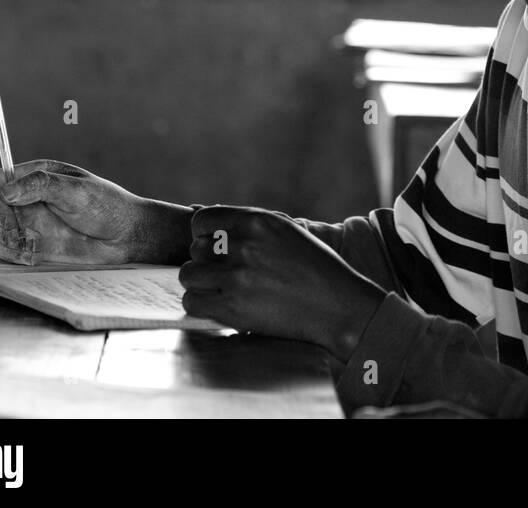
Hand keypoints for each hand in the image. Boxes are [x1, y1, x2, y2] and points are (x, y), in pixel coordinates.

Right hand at [0, 159, 189, 265]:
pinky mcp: (26, 247)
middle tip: (23, 236)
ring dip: (2, 244)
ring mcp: (23, 224)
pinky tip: (30, 257)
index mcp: (32, 177)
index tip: (6, 217)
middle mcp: (22, 200)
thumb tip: (7, 192)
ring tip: (31, 247)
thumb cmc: (106, 207)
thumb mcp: (78, 191)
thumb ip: (42, 185)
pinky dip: (6, 257)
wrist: (123, 237)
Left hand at [179, 206, 383, 360]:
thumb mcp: (287, 232)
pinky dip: (200, 305)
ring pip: (189, 274)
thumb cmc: (316, 268)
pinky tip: (218, 306)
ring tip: (220, 290)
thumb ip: (252, 228)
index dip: (203, 236)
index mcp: (257, 221)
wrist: (338, 305)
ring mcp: (236, 276)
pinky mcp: (233, 306)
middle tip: (224, 275)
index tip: (213, 249)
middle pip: (195, 249)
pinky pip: (193, 301)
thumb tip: (213, 229)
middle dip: (206, 262)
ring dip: (201, 283)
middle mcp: (244, 244)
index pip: (203, 221)